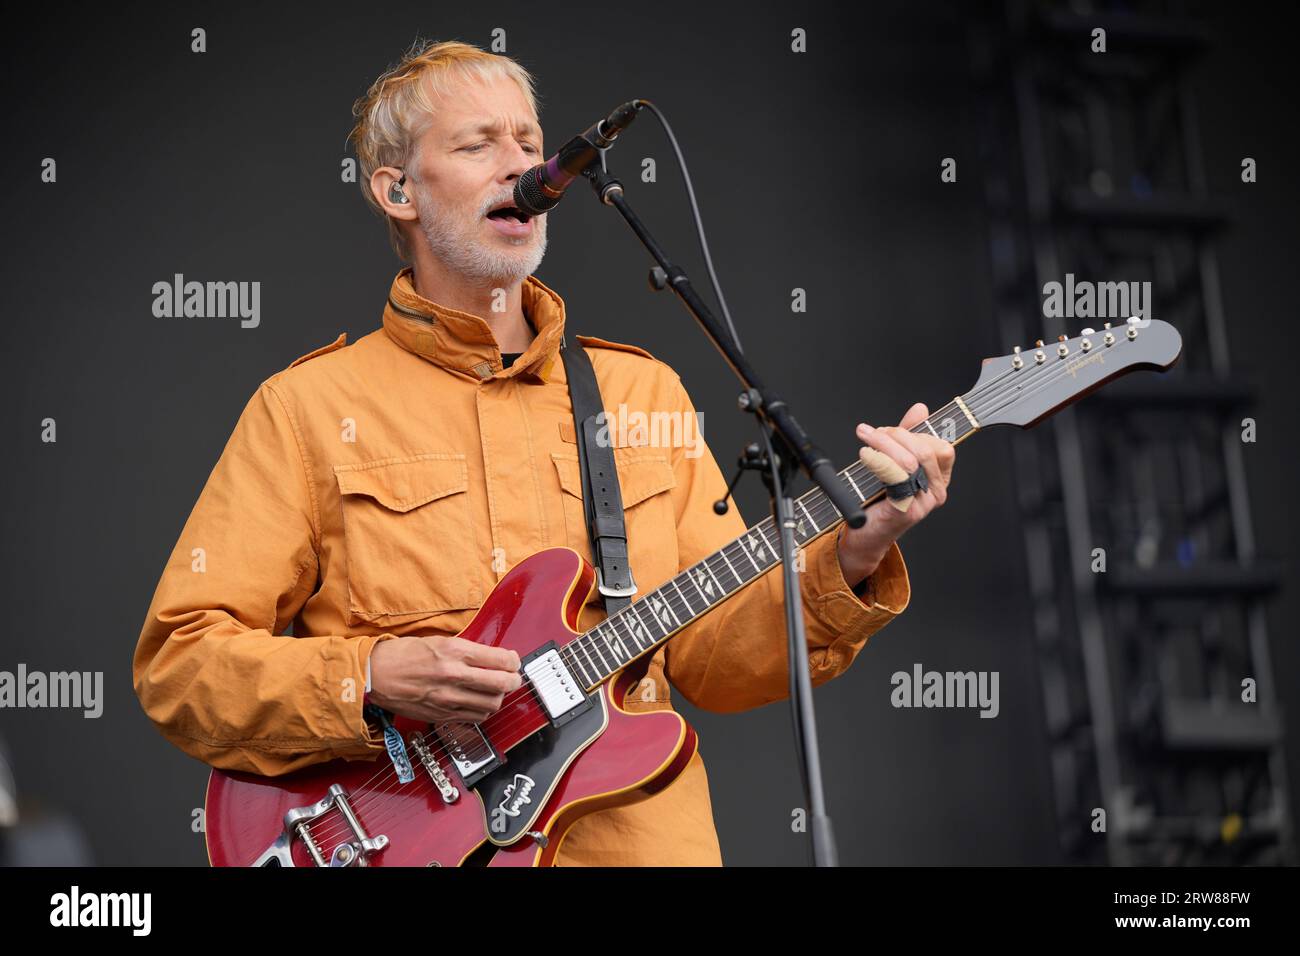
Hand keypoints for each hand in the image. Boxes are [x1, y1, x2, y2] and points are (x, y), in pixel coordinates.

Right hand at [368, 635, 521, 723]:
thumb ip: (466, 650)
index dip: (513, 661)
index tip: (513, 661)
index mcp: (454, 652)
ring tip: (495, 690)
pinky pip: (475, 717)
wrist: (375, 675)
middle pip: (502, 684)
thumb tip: (490, 657)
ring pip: (492, 703)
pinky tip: (478, 702)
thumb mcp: (438, 641)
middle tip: (513, 677)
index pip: (501, 659)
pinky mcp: (442, 714)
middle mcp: (454, 675)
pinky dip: (483, 710)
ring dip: (499, 697)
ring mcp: (449, 698)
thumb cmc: (402, 655)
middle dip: (514, 680)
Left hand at [836, 402, 955, 587]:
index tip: (891, 430)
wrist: (864, 535)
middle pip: (925, 450)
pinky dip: (880, 461)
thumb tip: (921, 409)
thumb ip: (909, 435)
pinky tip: (866, 456)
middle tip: (872, 433)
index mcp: (938, 478)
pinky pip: (896, 477)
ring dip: (884, 443)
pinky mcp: (906, 510)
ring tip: (865, 438)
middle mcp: (936, 491)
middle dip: (896, 434)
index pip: (941, 446)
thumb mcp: (896, 460)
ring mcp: (923, 503)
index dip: (916, 433)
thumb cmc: (879, 500)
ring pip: (911, 461)